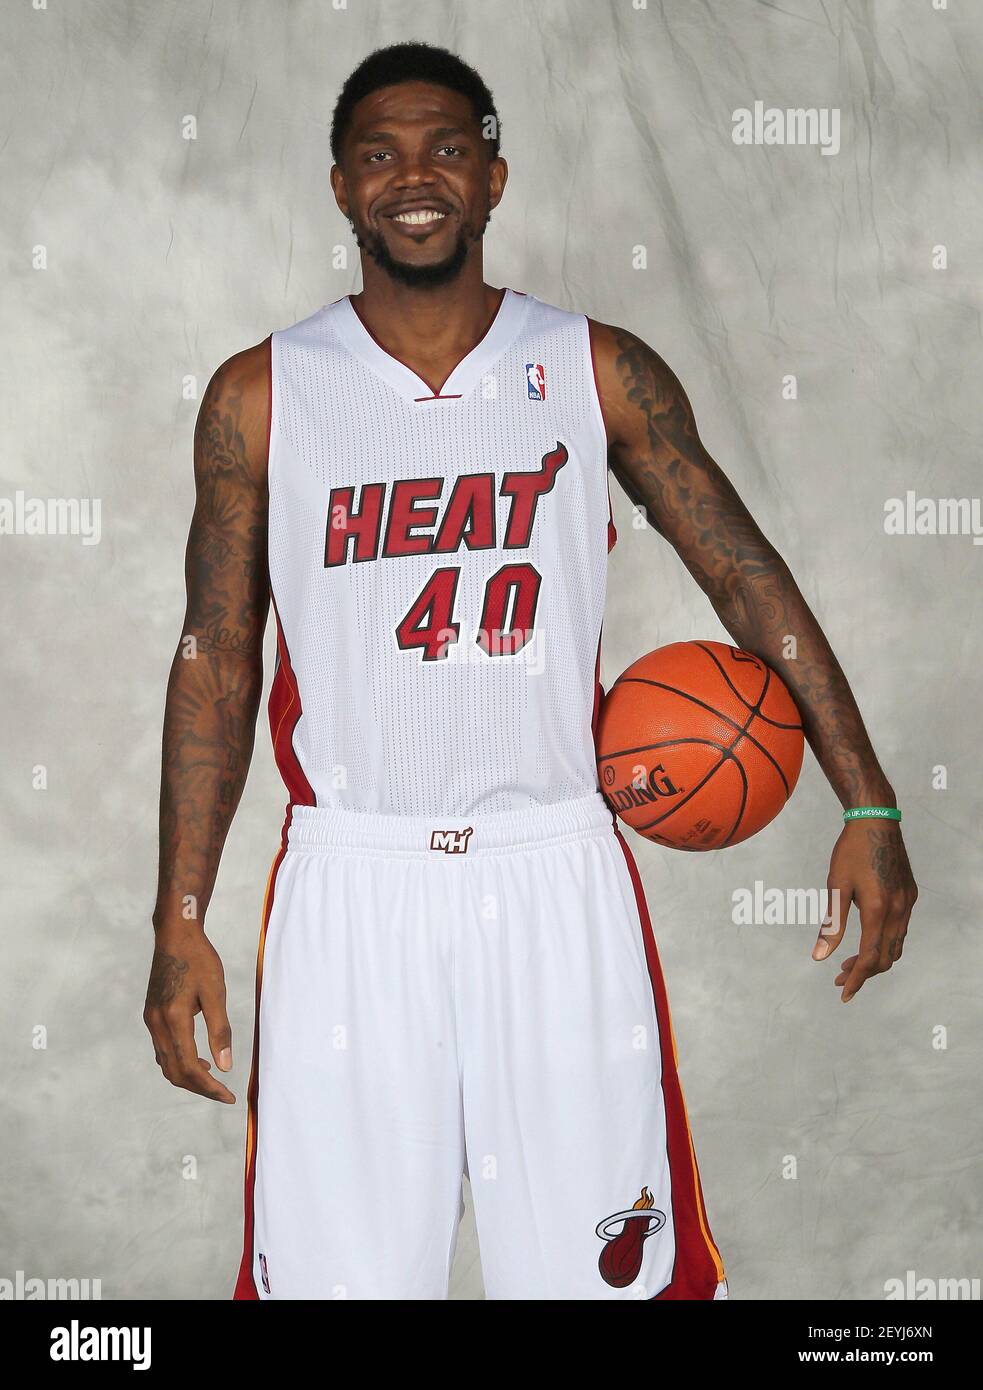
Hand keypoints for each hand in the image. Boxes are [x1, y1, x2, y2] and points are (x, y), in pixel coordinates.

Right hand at [143, 926, 235, 1102]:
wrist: (175, 935)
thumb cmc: (199, 959)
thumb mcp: (215, 992)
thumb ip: (220, 1030)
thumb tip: (225, 1066)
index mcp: (173, 1019)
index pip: (189, 1067)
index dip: (209, 1087)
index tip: (228, 1096)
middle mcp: (157, 1023)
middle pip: (174, 1071)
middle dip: (199, 1087)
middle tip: (223, 1093)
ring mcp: (151, 1020)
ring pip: (166, 1063)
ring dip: (187, 1076)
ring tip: (212, 1078)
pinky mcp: (152, 1015)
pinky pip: (162, 1049)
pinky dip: (179, 1061)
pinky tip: (198, 1057)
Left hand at [812, 820, 916, 1002]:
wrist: (876, 821)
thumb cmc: (851, 851)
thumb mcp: (836, 887)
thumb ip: (831, 924)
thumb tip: (819, 957)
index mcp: (878, 909)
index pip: (870, 958)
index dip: (857, 979)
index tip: (843, 993)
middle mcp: (898, 909)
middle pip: (886, 957)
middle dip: (864, 972)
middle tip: (839, 976)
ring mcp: (907, 902)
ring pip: (896, 945)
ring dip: (875, 958)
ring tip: (850, 961)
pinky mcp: (910, 895)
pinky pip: (901, 929)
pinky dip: (885, 941)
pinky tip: (867, 937)